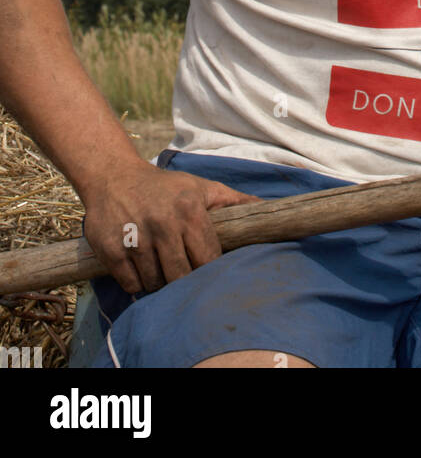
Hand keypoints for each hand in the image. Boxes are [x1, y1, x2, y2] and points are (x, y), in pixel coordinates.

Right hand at [82, 161, 261, 293]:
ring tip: (158, 265)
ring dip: (158, 282)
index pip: (208, 260)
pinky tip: (139, 265)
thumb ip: (234, 201)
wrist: (114, 175)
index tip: (205, 270)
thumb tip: (269, 208)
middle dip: (183, 280)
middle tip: (180, 271)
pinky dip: (136, 283)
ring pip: (155, 284)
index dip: (208, 270)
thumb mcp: (201, 187)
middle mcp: (164, 225)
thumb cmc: (165, 187)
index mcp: (190, 211)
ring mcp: (135, 238)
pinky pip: (131, 285)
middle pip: (181, 277)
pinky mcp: (110, 250)